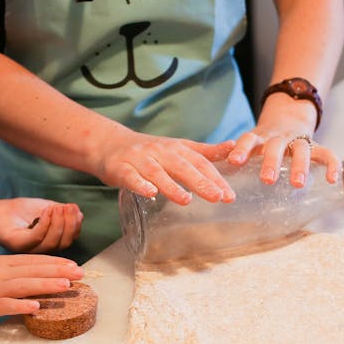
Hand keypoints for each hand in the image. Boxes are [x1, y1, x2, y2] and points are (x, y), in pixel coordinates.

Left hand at [0, 198, 82, 252]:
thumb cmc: (17, 211)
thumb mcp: (44, 208)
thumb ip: (60, 212)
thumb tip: (79, 214)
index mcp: (49, 242)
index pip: (69, 239)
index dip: (75, 225)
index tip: (75, 208)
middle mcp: (40, 250)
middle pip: (64, 243)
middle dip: (70, 224)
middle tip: (69, 207)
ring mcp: (28, 249)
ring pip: (51, 243)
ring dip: (58, 223)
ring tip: (57, 207)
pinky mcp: (16, 244)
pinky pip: (35, 238)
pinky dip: (45, 223)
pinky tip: (47, 210)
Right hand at [0, 255, 84, 321]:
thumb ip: (10, 273)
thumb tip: (31, 281)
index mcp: (3, 263)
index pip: (34, 260)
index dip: (56, 262)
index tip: (75, 265)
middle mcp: (1, 273)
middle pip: (34, 270)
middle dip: (59, 271)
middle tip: (81, 274)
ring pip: (25, 285)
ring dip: (47, 285)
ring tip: (66, 286)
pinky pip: (6, 305)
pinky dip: (22, 306)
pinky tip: (37, 308)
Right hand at [96, 132, 236, 204]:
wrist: (109, 144)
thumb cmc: (150, 150)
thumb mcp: (179, 148)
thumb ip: (205, 152)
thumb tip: (234, 147)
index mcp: (177, 148)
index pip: (200, 163)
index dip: (215, 178)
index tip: (229, 195)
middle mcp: (160, 152)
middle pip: (182, 166)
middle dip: (200, 182)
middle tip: (218, 197)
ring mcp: (140, 159)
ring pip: (157, 172)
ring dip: (171, 185)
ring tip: (186, 200)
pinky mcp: (120, 168)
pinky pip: (130, 177)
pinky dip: (140, 184)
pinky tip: (150, 193)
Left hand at [227, 97, 338, 187]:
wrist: (288, 117)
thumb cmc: (264, 141)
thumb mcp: (251, 143)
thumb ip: (238, 156)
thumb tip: (213, 176)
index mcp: (260, 137)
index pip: (249, 139)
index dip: (241, 149)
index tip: (234, 162)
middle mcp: (280, 137)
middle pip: (276, 146)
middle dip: (272, 161)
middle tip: (267, 179)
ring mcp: (299, 140)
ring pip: (301, 149)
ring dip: (299, 165)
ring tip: (297, 184)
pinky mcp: (316, 146)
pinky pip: (326, 154)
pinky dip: (331, 165)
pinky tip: (332, 180)